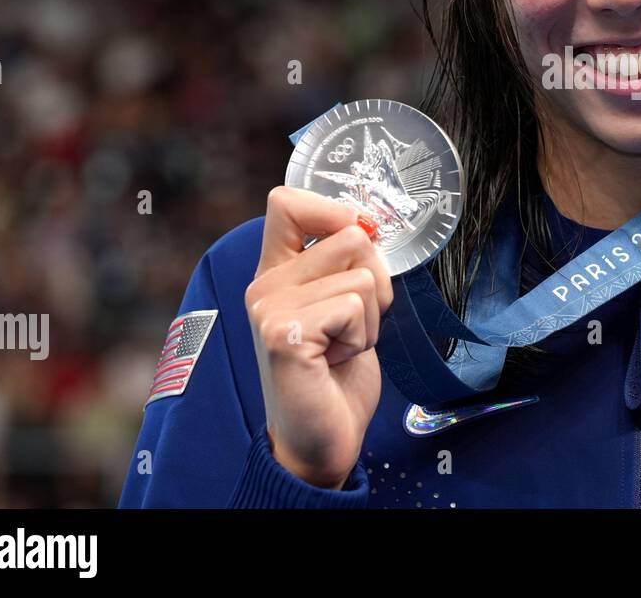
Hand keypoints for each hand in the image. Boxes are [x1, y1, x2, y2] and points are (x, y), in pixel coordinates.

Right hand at [245, 186, 393, 488]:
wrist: (322, 438)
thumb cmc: (334, 373)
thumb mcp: (342, 304)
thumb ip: (345, 262)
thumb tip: (366, 222)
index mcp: (276, 271)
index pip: (287, 202)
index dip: (334, 211)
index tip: (355, 243)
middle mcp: (265, 285)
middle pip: (350, 235)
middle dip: (375, 281)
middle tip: (351, 325)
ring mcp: (269, 309)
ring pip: (361, 275)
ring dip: (370, 318)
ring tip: (341, 346)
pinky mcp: (283, 334)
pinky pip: (354, 307)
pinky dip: (362, 337)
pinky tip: (334, 361)